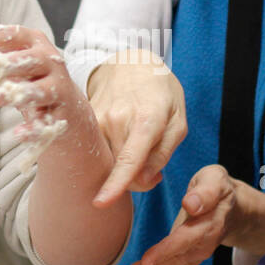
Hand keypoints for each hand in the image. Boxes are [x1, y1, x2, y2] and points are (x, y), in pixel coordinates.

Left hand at [0, 4, 83, 145]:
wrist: (67, 111)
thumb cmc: (32, 77)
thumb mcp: (13, 55)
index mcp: (37, 44)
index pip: (16, 35)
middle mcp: (52, 63)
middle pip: (30, 61)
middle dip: (6, 63)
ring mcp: (59, 90)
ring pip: (41, 91)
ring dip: (19, 93)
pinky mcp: (61, 117)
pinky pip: (46, 123)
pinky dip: (33, 129)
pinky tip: (18, 133)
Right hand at [87, 54, 187, 205]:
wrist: (130, 62)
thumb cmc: (161, 93)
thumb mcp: (178, 120)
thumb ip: (164, 153)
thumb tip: (146, 180)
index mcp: (146, 120)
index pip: (129, 159)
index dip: (116, 184)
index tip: (101, 202)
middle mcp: (117, 119)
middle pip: (118, 168)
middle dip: (133, 177)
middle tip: (148, 162)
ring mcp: (98, 117)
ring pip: (105, 159)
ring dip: (119, 163)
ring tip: (132, 142)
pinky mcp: (86, 118)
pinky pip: (95, 148)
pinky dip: (107, 151)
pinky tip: (118, 137)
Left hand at [120, 165, 264, 264]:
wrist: (233, 207)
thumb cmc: (218, 189)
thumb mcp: (215, 180)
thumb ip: (205, 192)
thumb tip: (192, 204)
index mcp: (208, 222)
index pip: (185, 239)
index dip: (167, 250)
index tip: (147, 260)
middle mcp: (203, 244)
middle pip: (175, 260)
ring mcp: (196, 254)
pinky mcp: (189, 259)